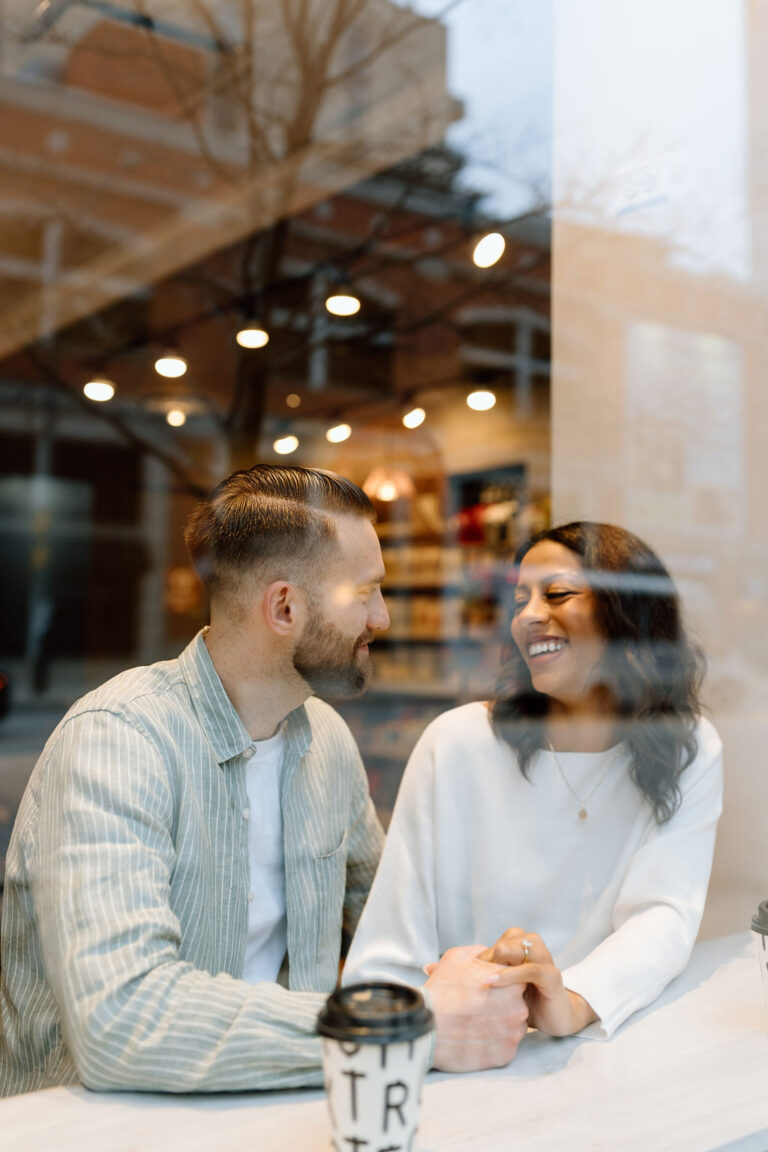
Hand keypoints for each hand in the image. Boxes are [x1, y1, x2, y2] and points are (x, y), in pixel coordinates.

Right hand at [424, 945, 528, 1072]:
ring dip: (498, 1025)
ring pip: (511, 1027)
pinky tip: (475, 1037)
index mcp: (512, 982)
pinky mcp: (505, 1055)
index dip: (499, 984)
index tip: (484, 988)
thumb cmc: (443, 989)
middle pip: (516, 1005)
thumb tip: (490, 956)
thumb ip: (483, 953)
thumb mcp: (459, 957)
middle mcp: (519, 1009)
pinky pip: (504, 1047)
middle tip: (477, 1006)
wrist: (426, 1024)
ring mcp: (513, 1034)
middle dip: (500, 1005)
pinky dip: (492, 1043)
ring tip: (474, 1022)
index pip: (515, 980)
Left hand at [477, 928, 596, 1036]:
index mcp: (524, 946)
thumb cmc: (527, 1000)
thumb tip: (443, 969)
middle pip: (509, 939)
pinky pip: (530, 969)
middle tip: (474, 976)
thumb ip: (484, 972)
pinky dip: (510, 974)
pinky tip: (493, 982)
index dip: (484, 954)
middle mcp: (536, 948)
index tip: (467, 972)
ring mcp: (546, 961)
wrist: (557, 1019)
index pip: (501, 940)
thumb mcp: (503, 984)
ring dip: (499, 960)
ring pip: (519, 947)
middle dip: (490, 956)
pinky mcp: (552, 977)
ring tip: (483, 977)